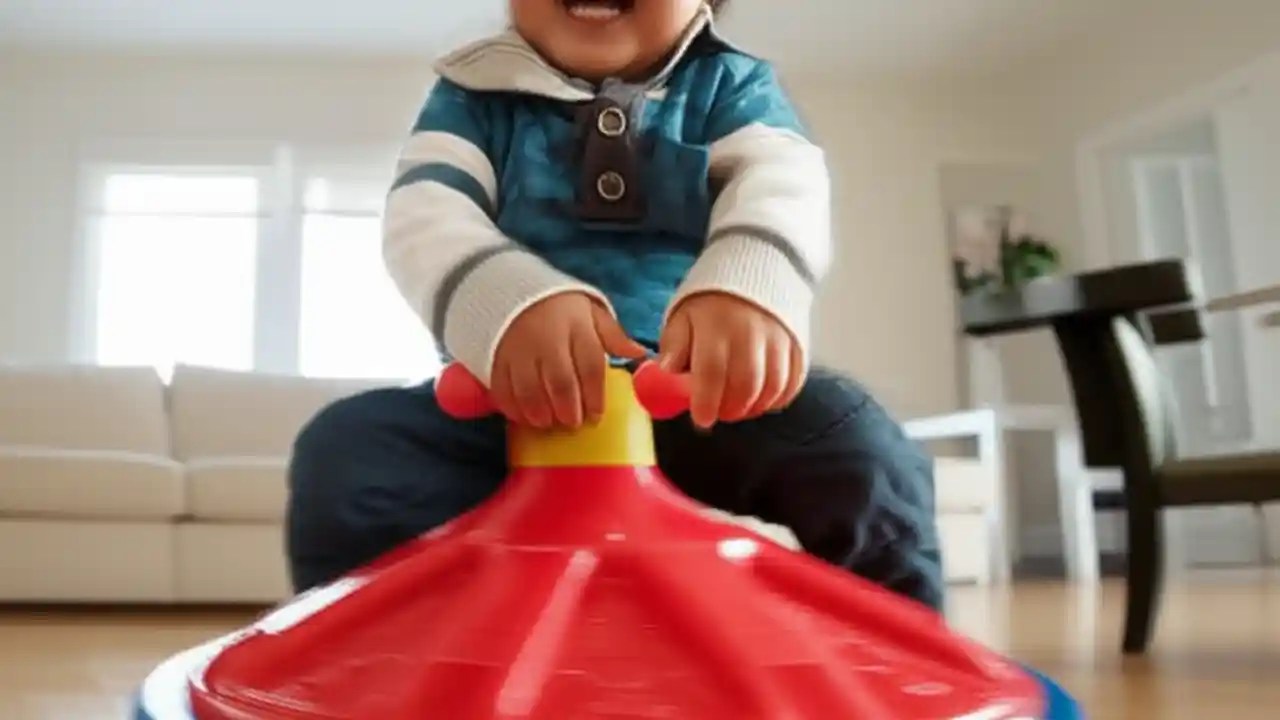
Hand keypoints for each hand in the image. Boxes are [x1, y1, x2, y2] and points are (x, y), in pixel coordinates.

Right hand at [490, 292, 645, 428]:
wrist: (511, 291)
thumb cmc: (560, 309)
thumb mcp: (590, 314)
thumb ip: (613, 337)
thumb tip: (641, 354)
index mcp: (576, 326)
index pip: (590, 365)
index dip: (594, 395)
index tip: (596, 416)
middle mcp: (547, 338)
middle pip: (561, 382)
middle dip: (569, 409)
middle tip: (573, 423)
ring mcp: (518, 348)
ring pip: (529, 390)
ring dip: (541, 413)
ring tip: (549, 422)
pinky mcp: (496, 358)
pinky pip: (502, 389)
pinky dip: (513, 408)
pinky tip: (524, 416)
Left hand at [658, 292, 803, 428]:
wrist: (755, 269)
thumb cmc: (712, 301)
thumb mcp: (683, 314)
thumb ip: (674, 343)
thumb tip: (667, 371)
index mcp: (717, 325)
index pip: (711, 371)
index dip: (706, 401)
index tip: (701, 419)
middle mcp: (751, 332)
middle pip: (746, 384)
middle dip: (731, 409)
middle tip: (720, 414)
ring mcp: (779, 338)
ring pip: (772, 386)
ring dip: (755, 407)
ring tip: (740, 409)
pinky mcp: (798, 342)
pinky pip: (794, 380)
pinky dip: (779, 398)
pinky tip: (763, 401)